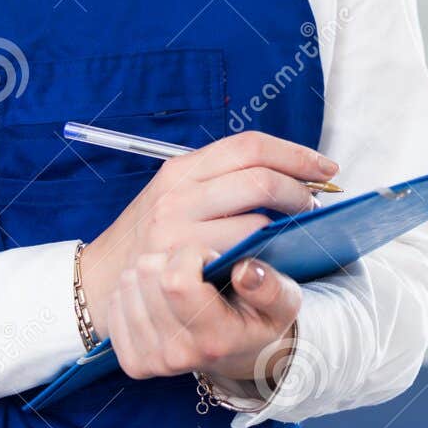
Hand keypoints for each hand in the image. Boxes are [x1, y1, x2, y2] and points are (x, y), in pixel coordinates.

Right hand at [78, 131, 336, 332]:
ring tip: (293, 232)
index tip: (324, 169)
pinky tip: (271, 255)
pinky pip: (241, 257)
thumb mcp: (174, 192)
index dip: (295, 154)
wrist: (103, 280)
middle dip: (299, 191)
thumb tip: (288, 173)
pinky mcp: (183, 268)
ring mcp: (179, 233)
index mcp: (181, 169)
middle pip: (260, 179)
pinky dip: (265, 254)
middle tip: (312, 205)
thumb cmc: (151, 234)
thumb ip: (220, 180)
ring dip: (287, 227)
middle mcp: (178, 195)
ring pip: (257, 222)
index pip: (250, 146)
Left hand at [104, 243, 301, 395]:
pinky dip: (136, 289)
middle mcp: (178, 356)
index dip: (191, 255)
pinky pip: (116, 299)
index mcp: (214, 340)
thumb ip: (270, 287)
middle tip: (195, 270)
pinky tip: (161, 298)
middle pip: (147, 273)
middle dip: (172, 257)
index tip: (210, 259)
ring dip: (153, 270)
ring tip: (180, 283)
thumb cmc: (260, 318)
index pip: (176, 281)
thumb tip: (244, 270)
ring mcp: (151, 362)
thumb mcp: (283, 303)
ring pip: (128, 280)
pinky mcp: (131, 361)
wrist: (239, 353)